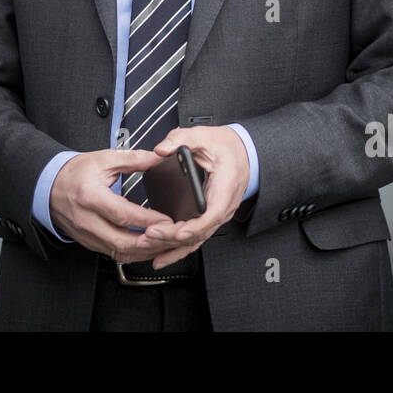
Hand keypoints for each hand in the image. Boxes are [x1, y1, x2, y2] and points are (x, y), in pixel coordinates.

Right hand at [48, 149, 187, 264]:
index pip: (122, 214)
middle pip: (122, 241)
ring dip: (145, 252)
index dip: (147, 220)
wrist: (48, 186)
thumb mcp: (103, 158)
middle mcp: (87, 220)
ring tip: (165, 245)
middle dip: (151, 243)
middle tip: (172, 238)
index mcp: (90, 196)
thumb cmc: (74, 172)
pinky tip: (148, 249)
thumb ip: (132, 159)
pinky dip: (134, 254)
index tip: (167, 221)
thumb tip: (156, 158)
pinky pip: (114, 254)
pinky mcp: (89, 243)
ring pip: (119, 252)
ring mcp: (87, 234)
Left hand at [140, 126, 249, 267]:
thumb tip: (160, 149)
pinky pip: (196, 238)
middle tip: (150, 234)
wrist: (242, 152)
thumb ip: (180, 139)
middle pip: (200, 232)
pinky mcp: (210, 218)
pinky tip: (162, 256)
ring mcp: (218, 215)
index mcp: (224, 187)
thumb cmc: (225, 147)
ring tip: (151, 249)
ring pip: (197, 240)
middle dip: (174, 237)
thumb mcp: (202, 136)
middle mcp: (223, 207)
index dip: (194, 226)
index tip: (176, 232)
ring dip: (174, 247)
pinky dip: (179, 249)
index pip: (211, 214)